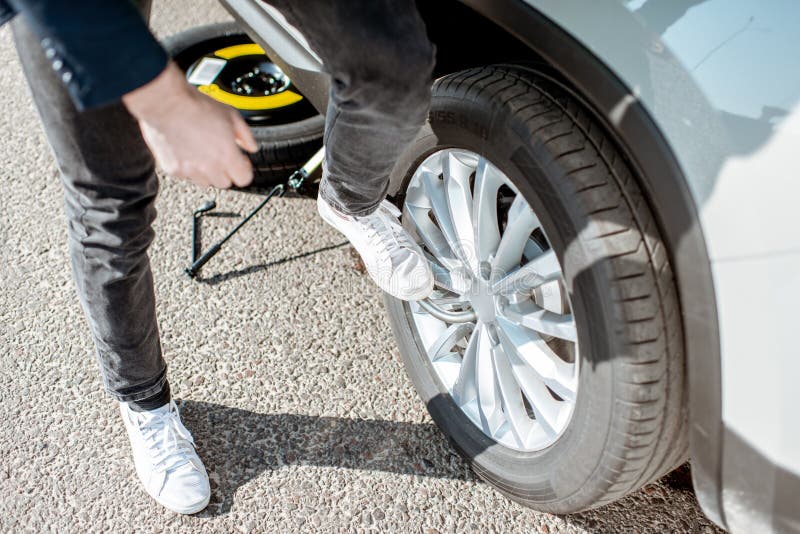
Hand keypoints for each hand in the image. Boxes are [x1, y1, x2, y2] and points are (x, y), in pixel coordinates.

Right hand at [122, 62, 257, 187]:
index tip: (240, 161)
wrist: (165, 103)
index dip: (244, 169)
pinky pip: (187, 176)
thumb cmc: (195, 105)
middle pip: (225, 183)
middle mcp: (209, 167)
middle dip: (226, 171)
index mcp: (227, 155)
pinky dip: (189, 168)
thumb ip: (245, 135)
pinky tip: (188, 151)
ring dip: (208, 172)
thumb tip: (252, 147)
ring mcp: (190, 170)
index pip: (244, 179)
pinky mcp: (173, 169)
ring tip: (203, 152)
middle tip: (221, 155)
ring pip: (206, 182)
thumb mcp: (231, 115)